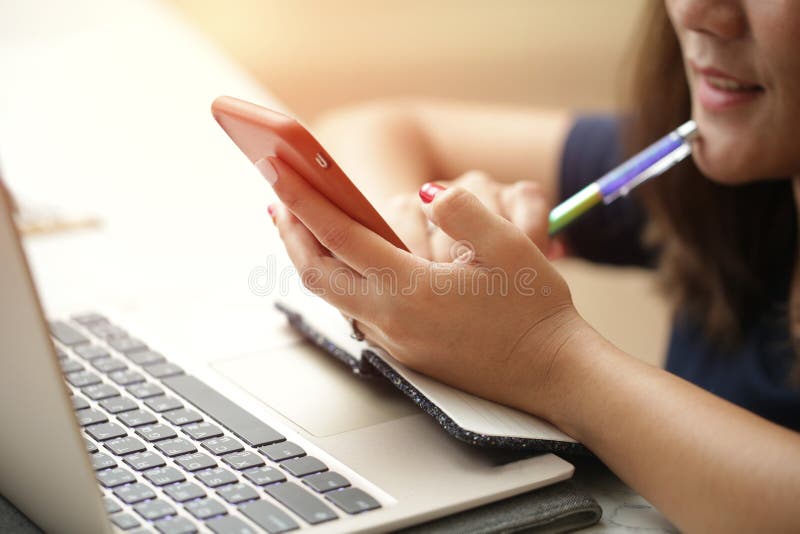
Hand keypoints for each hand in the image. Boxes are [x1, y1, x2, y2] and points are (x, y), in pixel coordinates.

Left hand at [263, 157, 588, 417]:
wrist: (551, 373)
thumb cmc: (535, 312)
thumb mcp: (511, 246)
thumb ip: (464, 211)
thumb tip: (426, 193)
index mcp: (412, 290)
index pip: (339, 237)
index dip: (304, 200)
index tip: (278, 171)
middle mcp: (392, 320)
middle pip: (317, 273)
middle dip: (291, 233)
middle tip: (278, 199)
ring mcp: (395, 341)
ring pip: (333, 295)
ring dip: (312, 258)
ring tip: (304, 226)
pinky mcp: (404, 352)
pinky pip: (356, 310)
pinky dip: (340, 280)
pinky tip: (348, 263)